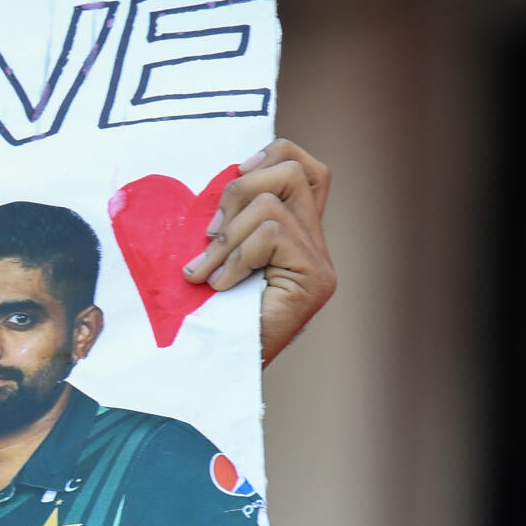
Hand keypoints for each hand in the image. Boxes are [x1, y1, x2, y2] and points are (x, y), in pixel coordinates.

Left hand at [184, 139, 335, 364]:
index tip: (235, 172)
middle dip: (238, 191)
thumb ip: (228, 218)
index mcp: (295, 232)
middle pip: (293, 171)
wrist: (212, 370)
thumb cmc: (204, 314)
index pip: (307, 168)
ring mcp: (321, 262)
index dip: (273, 155)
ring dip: (226, 237)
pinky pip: (270, 235)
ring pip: (272, 204)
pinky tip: (220, 287)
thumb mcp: (212, 253)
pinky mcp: (316, 279)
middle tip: (209, 235)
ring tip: (205, 273)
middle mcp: (316, 244)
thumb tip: (225, 175)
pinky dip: (235, 257)